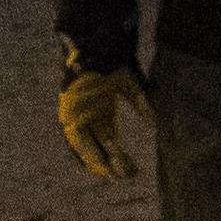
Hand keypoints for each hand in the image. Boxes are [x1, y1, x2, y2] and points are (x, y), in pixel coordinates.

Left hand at [58, 44, 148, 180]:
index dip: (119, 155)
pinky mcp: (68, 108)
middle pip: (100, 144)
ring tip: (110, 175)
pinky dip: (79, 150)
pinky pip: (71, 135)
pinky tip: (88, 164)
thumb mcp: (129, 83)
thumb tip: (153, 124)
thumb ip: (140, 103)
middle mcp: (90, 113)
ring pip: (87, 144)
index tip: (132, 170)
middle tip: (123, 178)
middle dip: (111, 162)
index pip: (110, 139)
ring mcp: (78, 112)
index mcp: (103, 108)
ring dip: (97, 160)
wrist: (91, 41)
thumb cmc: (110, 58)